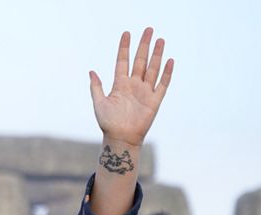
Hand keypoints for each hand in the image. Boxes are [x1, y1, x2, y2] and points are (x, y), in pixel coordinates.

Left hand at [90, 27, 173, 147]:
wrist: (121, 138)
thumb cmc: (108, 123)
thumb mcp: (99, 103)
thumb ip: (96, 87)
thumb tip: (91, 71)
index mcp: (120, 85)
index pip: (123, 61)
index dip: (124, 48)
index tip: (127, 34)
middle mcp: (133, 85)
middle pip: (140, 61)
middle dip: (144, 45)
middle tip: (148, 29)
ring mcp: (145, 92)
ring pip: (152, 69)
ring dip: (157, 54)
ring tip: (160, 40)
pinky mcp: (155, 101)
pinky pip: (162, 84)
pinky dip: (167, 73)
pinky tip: (170, 60)